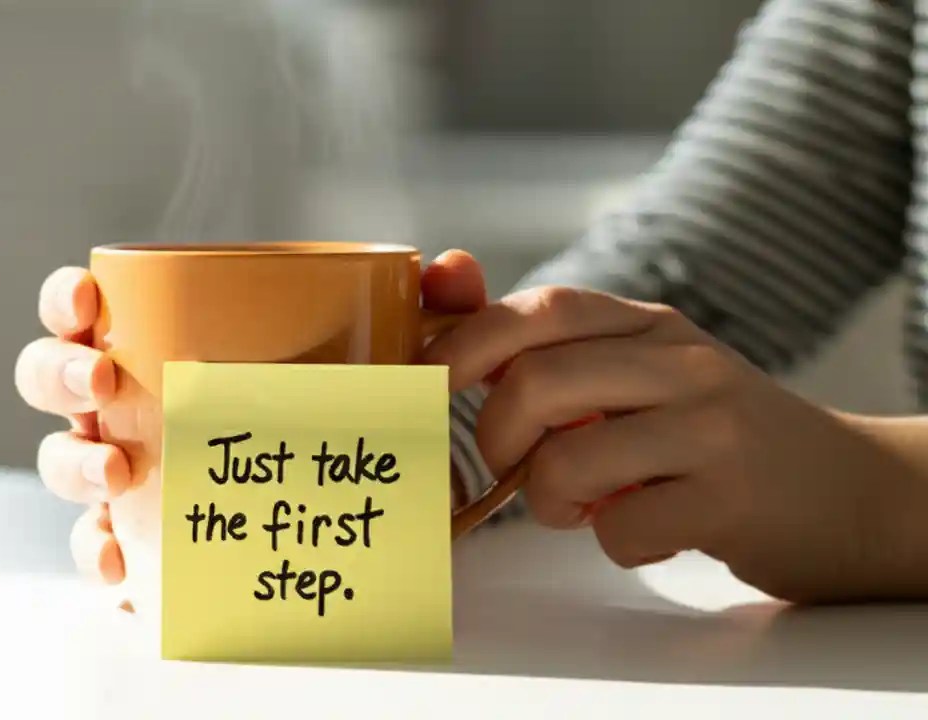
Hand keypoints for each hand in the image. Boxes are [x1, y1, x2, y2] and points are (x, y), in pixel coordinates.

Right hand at [14, 249, 490, 588]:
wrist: (351, 497)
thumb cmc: (338, 405)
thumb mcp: (387, 354)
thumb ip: (428, 309)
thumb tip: (452, 270)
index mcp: (161, 341)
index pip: (86, 309)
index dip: (66, 299)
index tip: (90, 300)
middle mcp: (130, 404)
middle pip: (53, 381)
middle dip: (58, 376)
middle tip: (103, 384)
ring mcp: (130, 472)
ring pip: (65, 464)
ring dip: (73, 465)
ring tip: (118, 473)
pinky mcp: (148, 538)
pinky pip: (102, 549)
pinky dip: (102, 554)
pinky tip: (124, 560)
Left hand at [424, 285, 927, 602]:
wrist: (850, 489)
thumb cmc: (713, 433)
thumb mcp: (642, 367)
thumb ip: (550, 343)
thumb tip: (443, 286)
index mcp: (647, 324)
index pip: (540, 309)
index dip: (463, 343)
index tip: (420, 383)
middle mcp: (680, 362)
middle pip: (537, 383)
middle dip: (496, 437)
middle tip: (507, 465)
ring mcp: (710, 427)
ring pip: (570, 461)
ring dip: (550, 500)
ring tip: (578, 506)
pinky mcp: (731, 499)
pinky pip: (622, 530)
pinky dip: (611, 542)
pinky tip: (642, 529)